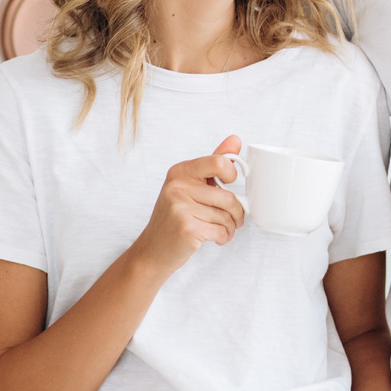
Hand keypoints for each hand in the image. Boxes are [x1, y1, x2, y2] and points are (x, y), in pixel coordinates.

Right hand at [129, 136, 246, 274]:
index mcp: (180, 171)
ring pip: (227, 216)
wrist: (153, 250)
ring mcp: (180, 208)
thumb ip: (214, 163)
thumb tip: (235, 139)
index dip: (232, 175)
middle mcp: (177, 187)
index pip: (219, 162)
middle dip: (237, 212)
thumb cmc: (175, 217)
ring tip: (221, 229)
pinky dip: (224, 237)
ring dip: (230, 227)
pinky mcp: (187, 229)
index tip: (229, 185)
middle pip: (229, 196)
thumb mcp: (190, 185)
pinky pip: (221, 231)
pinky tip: (214, 238)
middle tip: (233, 218)